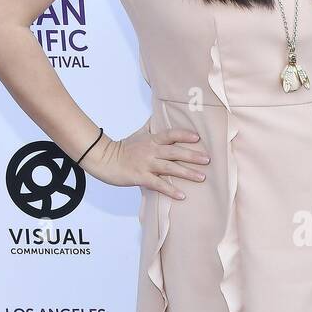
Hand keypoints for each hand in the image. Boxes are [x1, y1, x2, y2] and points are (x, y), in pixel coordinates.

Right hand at [81, 122, 208, 198]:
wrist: (104, 159)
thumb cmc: (122, 148)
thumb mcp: (138, 134)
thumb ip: (151, 128)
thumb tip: (158, 115)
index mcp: (151, 140)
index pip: (171, 135)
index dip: (184, 135)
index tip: (198, 138)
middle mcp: (151, 151)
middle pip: (175, 152)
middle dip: (193, 156)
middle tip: (208, 160)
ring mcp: (146, 164)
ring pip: (170, 168)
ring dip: (187, 173)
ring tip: (202, 178)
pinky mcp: (140, 177)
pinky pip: (158, 184)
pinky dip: (170, 190)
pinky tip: (182, 195)